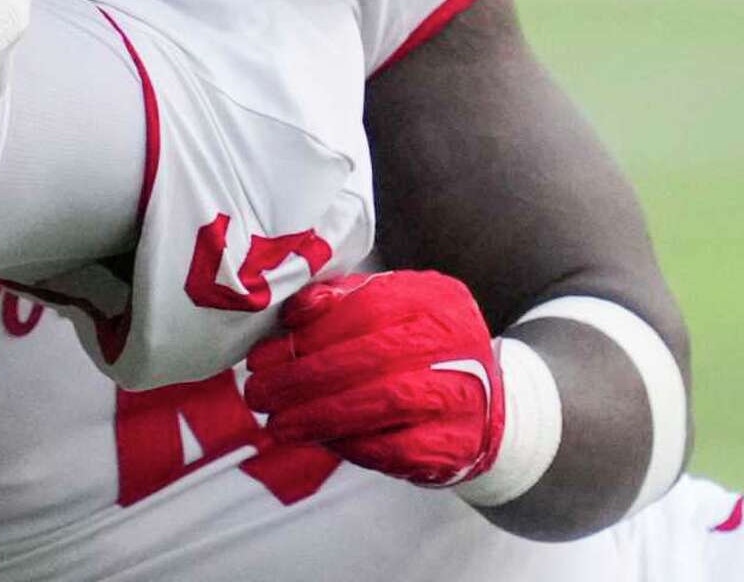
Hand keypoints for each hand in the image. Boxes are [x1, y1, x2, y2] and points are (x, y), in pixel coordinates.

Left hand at [244, 269, 506, 486]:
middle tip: (260, 393)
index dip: (311, 333)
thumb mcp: (389, 305)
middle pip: (371, 359)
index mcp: (433, 297)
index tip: (264, 355)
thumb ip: (343, 300)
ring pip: (383, 403)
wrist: (484, 401)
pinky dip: (352, 444)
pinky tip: (319, 439)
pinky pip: (396, 447)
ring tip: (278, 423)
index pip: (367, 309)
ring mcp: (461, 395)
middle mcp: (455, 342)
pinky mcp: (456, 445)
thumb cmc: (419, 345)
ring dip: (320, 416)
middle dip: (304, 378)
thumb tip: (292, 312)